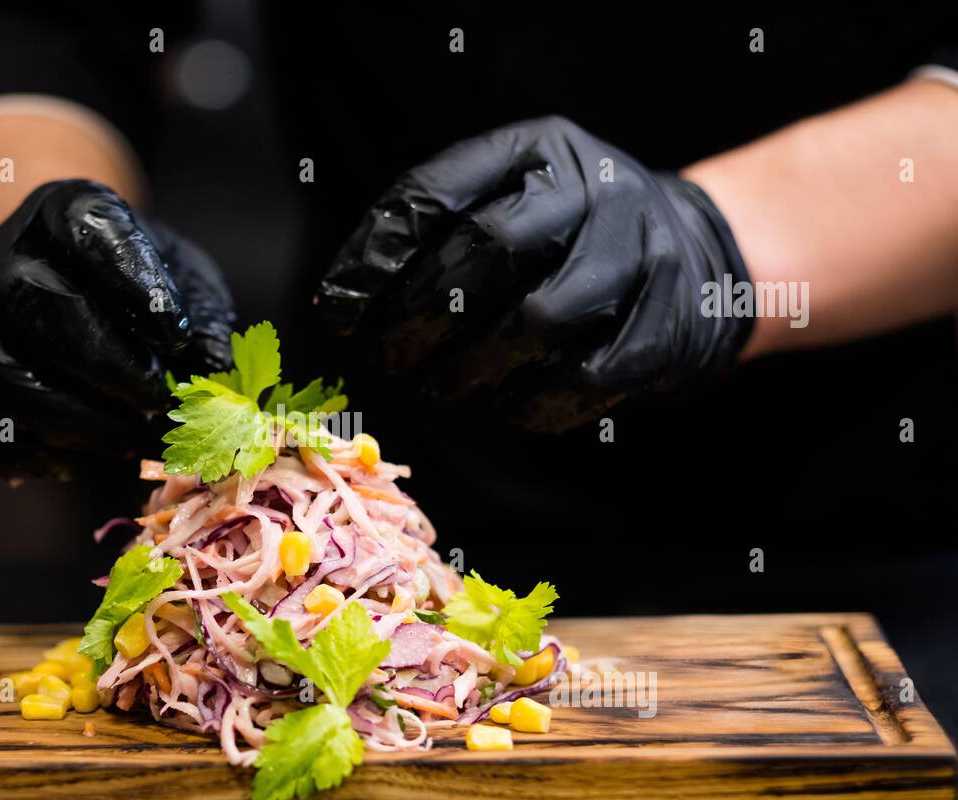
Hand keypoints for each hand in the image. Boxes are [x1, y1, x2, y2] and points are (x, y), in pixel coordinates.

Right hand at [0, 180, 235, 478]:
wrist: (58, 282)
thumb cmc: (134, 284)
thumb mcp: (180, 276)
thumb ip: (202, 315)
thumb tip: (214, 365)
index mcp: (62, 210)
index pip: (88, 226)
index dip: (132, 281)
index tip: (175, 333)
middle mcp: (1, 259)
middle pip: (36, 307)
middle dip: (105, 368)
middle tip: (157, 402)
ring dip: (73, 423)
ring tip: (128, 439)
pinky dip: (18, 457)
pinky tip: (72, 462)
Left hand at [314, 117, 752, 430]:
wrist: (700, 257)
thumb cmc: (571, 241)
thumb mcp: (513, 201)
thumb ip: (439, 236)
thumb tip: (343, 306)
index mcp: (534, 150)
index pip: (434, 194)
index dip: (375, 257)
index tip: (338, 310)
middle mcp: (590, 189)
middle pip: (485, 250)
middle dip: (420, 316)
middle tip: (387, 359)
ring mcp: (636, 254)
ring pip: (536, 317)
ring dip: (471, 366)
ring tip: (439, 388)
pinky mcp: (665, 324)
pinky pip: (586, 375)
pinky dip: (531, 403)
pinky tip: (503, 409)